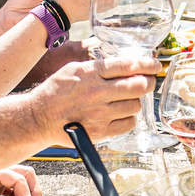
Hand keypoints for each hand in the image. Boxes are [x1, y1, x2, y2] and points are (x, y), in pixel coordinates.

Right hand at [31, 52, 156, 142]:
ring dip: (134, 101)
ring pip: (135, 105)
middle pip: (138, 86)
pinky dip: (129, 118)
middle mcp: (97, 92)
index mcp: (91, 73)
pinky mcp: (100, 131)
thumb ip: (98, 66)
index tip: (155, 65)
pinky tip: (120, 114)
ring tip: (125, 100)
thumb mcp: (73, 69)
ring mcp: (100, 113)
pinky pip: (128, 123)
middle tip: (147, 83)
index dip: (147, 64)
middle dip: (148, 83)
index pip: (127, 65)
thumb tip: (124, 64)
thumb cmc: (56, 91)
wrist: (39, 117)